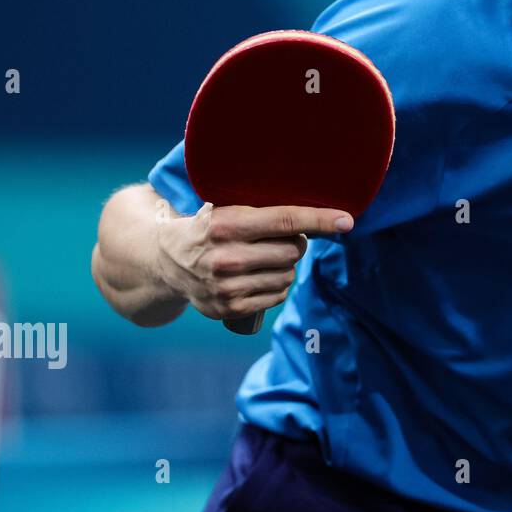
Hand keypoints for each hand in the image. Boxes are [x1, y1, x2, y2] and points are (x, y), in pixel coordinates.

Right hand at [156, 203, 352, 321]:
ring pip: (287, 274)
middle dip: (295, 244)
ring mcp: (227, 285)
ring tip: (262, 258)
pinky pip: (277, 295)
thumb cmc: (207, 227)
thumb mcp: (224, 207)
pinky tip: (259, 276)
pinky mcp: (229, 307)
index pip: (286, 220)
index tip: (346, 221)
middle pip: (293, 250)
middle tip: (278, 239)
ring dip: (285, 266)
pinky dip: (277, 285)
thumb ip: (261, 205)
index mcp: (227, 223)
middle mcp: (227, 256)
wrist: (164, 261)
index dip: (320, 219)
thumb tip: (315, 203)